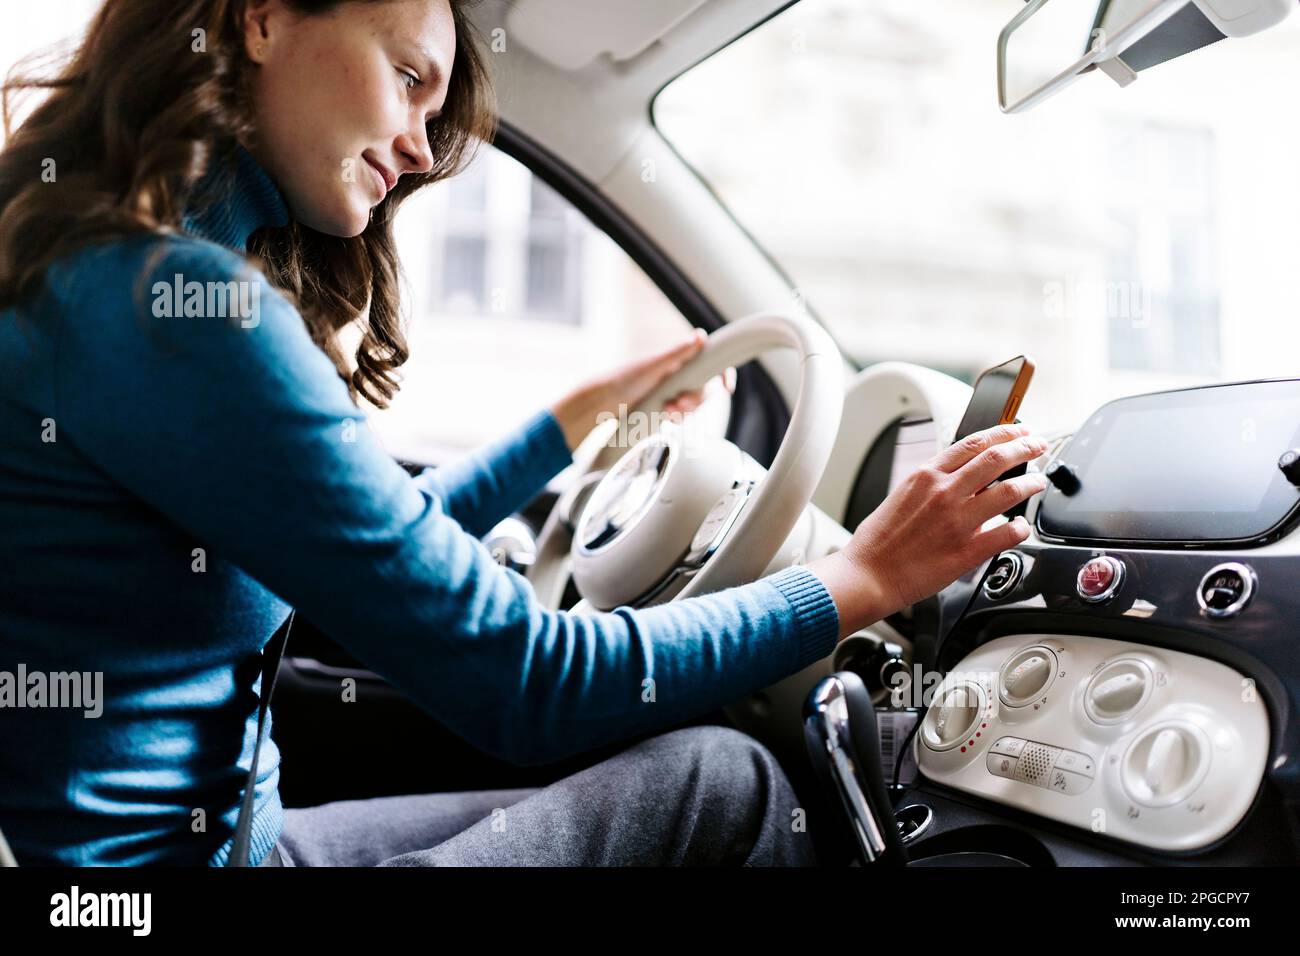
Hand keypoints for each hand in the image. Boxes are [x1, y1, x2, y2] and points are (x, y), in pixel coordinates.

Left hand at [548, 328, 736, 452]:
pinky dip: (677, 418)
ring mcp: (672, 389)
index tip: (727, 388)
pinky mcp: (665, 405)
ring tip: (668, 413)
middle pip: (704, 388)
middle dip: (697, 399)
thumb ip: (678, 353)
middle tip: (681, 404)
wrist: (601, 402)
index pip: (711, 362)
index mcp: (677, 358)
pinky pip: (682, 414)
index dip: (723, 374)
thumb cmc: (624, 378)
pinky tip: (665, 419)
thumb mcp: (654, 366)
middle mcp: (678, 372)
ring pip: (694, 404)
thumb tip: (701, 336)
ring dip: (686, 411)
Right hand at [805, 423, 1050, 639]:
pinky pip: (1007, 533)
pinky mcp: (967, 550)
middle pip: (997, 458)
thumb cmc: (879, 541)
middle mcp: (944, 493)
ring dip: (1030, 483)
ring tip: (1037, 482)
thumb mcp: (902, 495)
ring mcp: (958, 520)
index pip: (974, 443)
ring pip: (1009, 491)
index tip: (1019, 431)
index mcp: (926, 476)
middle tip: (1039, 446)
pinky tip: (1021, 526)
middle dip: (1026, 447)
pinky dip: (1020, 527)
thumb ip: (932, 484)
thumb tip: (957, 478)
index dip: (1004, 433)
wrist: (869, 574)